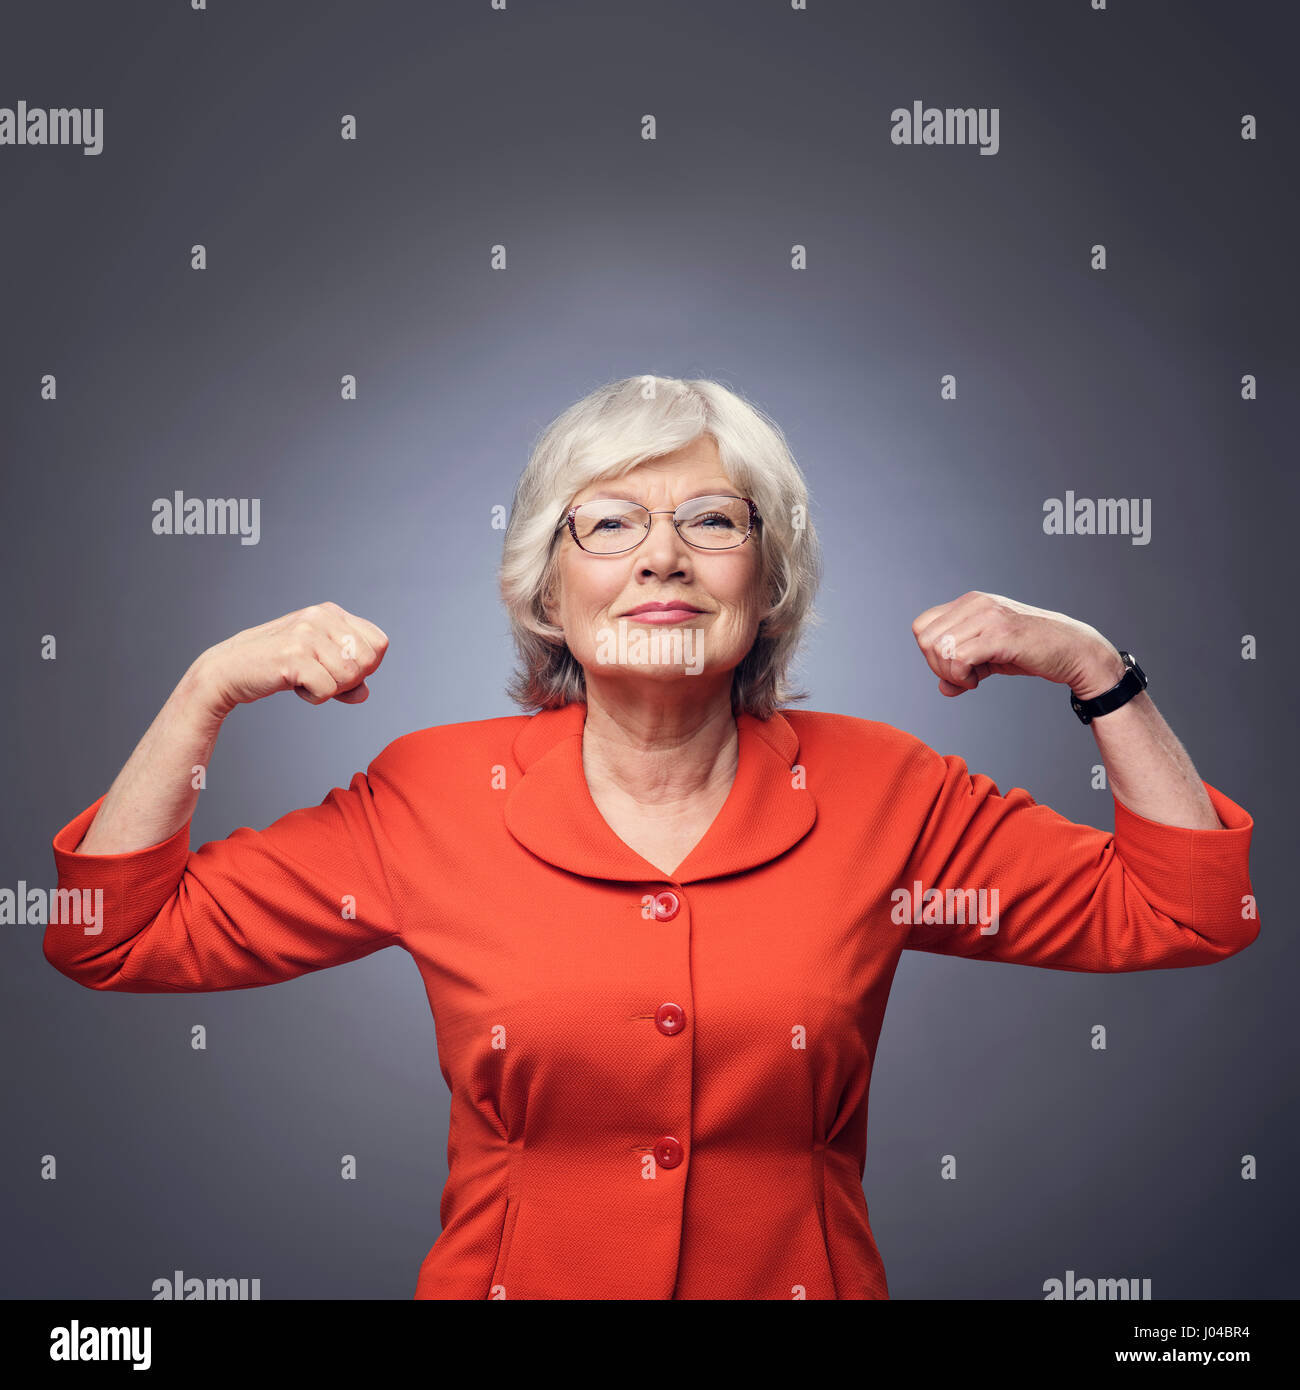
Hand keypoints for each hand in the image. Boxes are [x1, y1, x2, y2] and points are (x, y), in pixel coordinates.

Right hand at [192, 602, 390, 715]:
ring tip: (303, 679)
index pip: (379, 643)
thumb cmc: (276, 665)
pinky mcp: (293, 656)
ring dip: (329, 689)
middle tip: (319, 678)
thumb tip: (363, 694)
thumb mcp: (316, 663)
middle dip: (348, 680)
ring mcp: (306, 634)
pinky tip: (294, 685)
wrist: (229, 670)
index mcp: (331, 612)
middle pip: (369, 661)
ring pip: (350, 677)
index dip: (366, 666)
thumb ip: (346, 677)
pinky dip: (313, 697)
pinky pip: (327, 690)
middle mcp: (321, 617)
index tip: (339, 670)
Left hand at [910, 591, 1123, 698]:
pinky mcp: (1000, 635)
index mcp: (970, 602)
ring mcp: (988, 616)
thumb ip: (963, 668)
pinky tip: (978, 682)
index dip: (931, 652)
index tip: (954, 667)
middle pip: (925, 639)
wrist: (1073, 650)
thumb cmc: (1032, 651)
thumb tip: (943, 688)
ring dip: (950, 674)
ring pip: (939, 648)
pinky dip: (961, 677)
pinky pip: (958, 658)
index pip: (923, 625)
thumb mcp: (989, 658)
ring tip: (973, 679)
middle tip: (962, 677)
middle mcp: (976, 603)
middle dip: (937, 666)